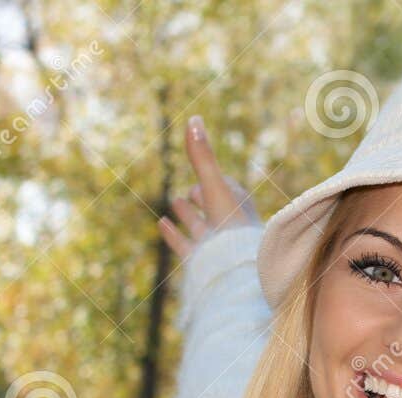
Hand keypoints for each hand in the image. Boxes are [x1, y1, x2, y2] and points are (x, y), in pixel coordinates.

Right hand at [159, 115, 258, 259]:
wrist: (237, 274)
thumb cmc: (231, 228)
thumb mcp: (214, 186)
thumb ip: (203, 157)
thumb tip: (193, 119)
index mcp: (240, 207)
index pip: (226, 187)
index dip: (215, 180)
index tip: (207, 172)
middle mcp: (230, 227)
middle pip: (215, 207)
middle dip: (203, 196)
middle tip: (193, 190)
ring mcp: (217, 246)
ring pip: (201, 226)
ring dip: (189, 214)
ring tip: (175, 201)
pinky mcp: (204, 263)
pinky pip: (186, 245)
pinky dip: (174, 232)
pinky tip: (161, 224)